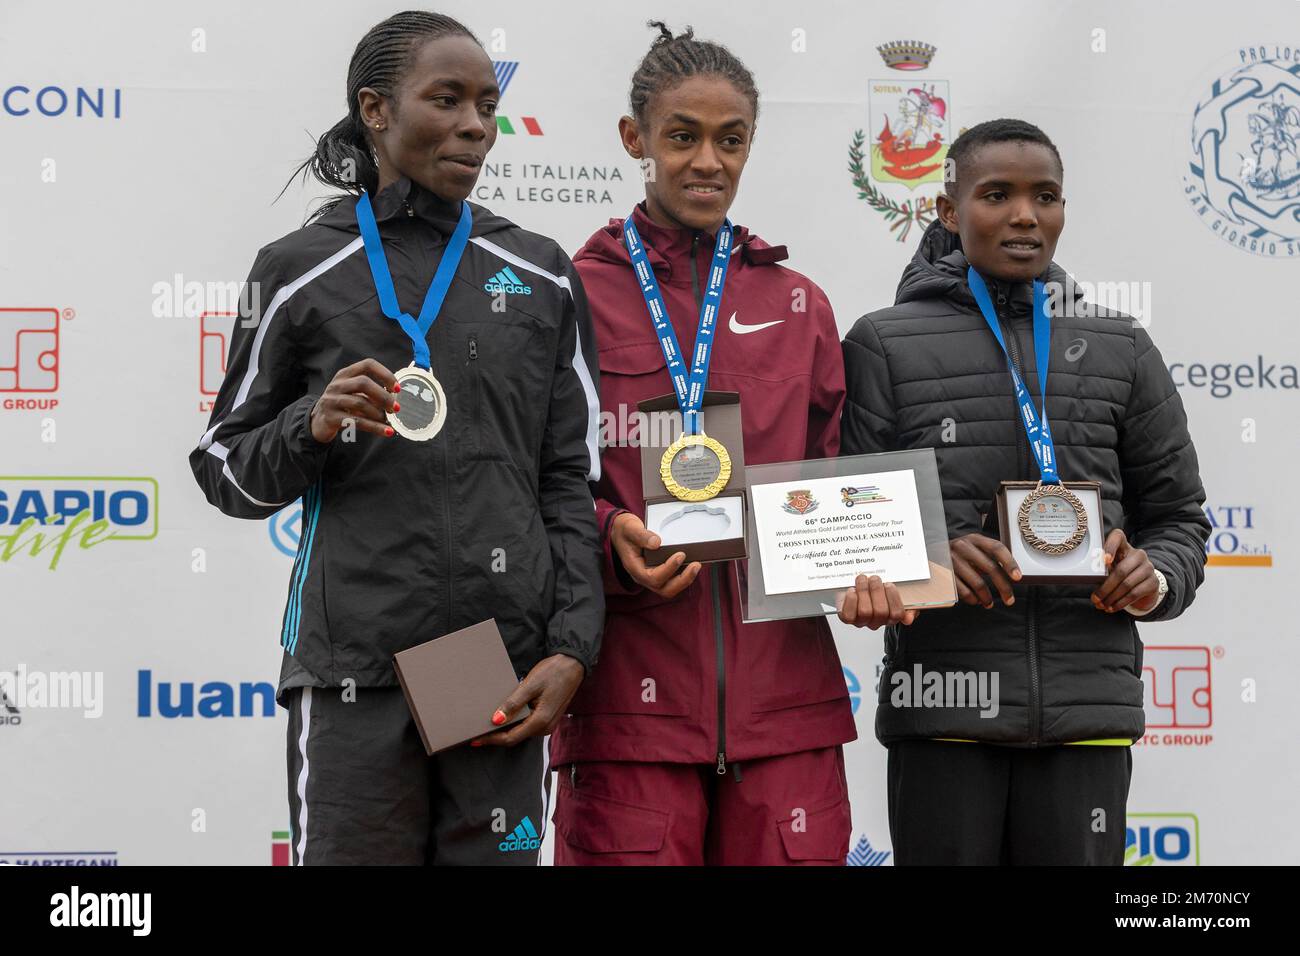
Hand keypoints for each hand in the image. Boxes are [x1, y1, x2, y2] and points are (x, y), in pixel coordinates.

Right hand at [309, 358, 400, 442]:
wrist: (319, 421)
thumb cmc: (342, 405)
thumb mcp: (353, 393)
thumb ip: (370, 392)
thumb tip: (395, 399)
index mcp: (345, 374)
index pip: (367, 365)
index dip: (385, 374)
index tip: (396, 388)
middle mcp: (337, 385)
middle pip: (363, 382)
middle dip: (383, 396)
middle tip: (396, 408)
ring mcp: (332, 400)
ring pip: (360, 403)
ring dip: (379, 413)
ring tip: (388, 420)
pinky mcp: (331, 418)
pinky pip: (357, 422)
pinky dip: (375, 427)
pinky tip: (387, 431)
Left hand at [472, 654, 586, 746]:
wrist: (573, 665)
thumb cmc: (554, 672)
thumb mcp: (530, 685)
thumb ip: (513, 704)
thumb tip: (496, 721)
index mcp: (541, 721)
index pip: (510, 738)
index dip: (491, 739)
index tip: (475, 739)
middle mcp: (545, 727)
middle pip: (515, 737)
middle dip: (496, 735)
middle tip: (477, 731)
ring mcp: (547, 723)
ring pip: (521, 731)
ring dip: (505, 729)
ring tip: (487, 722)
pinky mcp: (547, 717)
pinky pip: (527, 725)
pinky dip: (514, 722)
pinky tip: (505, 715)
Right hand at [610, 511, 701, 597]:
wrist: (620, 533)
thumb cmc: (624, 532)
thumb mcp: (629, 528)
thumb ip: (641, 535)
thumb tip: (656, 542)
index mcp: (635, 568)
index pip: (653, 577)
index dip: (668, 569)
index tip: (680, 555)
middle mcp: (643, 576)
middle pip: (664, 589)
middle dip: (682, 580)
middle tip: (695, 566)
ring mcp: (651, 576)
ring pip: (669, 588)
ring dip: (685, 580)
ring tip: (696, 566)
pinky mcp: (658, 573)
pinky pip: (672, 581)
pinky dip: (683, 576)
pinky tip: (691, 565)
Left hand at [836, 574, 917, 628]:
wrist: (858, 588)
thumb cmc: (878, 590)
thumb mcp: (896, 593)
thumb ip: (908, 605)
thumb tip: (908, 618)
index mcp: (891, 616)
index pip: (897, 613)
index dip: (893, 598)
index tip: (889, 584)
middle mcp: (877, 621)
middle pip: (880, 611)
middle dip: (877, 590)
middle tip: (874, 578)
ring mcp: (862, 621)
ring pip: (865, 612)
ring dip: (863, 591)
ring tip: (862, 579)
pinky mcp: (848, 617)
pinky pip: (849, 615)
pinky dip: (850, 601)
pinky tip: (852, 590)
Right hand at [950, 533, 1021, 607]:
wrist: (930, 554)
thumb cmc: (959, 555)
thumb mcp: (973, 549)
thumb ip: (990, 557)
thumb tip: (1012, 575)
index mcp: (974, 539)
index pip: (996, 548)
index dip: (1009, 563)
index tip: (1018, 577)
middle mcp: (963, 546)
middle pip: (990, 568)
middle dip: (1003, 587)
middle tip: (1010, 600)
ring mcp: (952, 559)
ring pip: (978, 582)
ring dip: (987, 597)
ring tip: (989, 603)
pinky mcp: (944, 573)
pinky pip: (964, 591)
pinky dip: (973, 599)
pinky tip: (976, 601)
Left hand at [1091, 529, 1158, 612]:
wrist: (1143, 586)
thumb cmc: (1120, 574)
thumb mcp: (1111, 569)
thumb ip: (1101, 570)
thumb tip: (1087, 576)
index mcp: (1124, 546)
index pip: (1118, 536)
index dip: (1110, 547)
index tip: (1104, 560)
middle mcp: (1138, 554)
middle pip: (1121, 570)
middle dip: (1105, 587)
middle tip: (1095, 598)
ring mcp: (1148, 567)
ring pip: (1127, 584)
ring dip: (1111, 598)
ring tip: (1101, 605)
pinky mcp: (1153, 582)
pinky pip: (1134, 593)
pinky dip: (1121, 603)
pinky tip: (1112, 608)